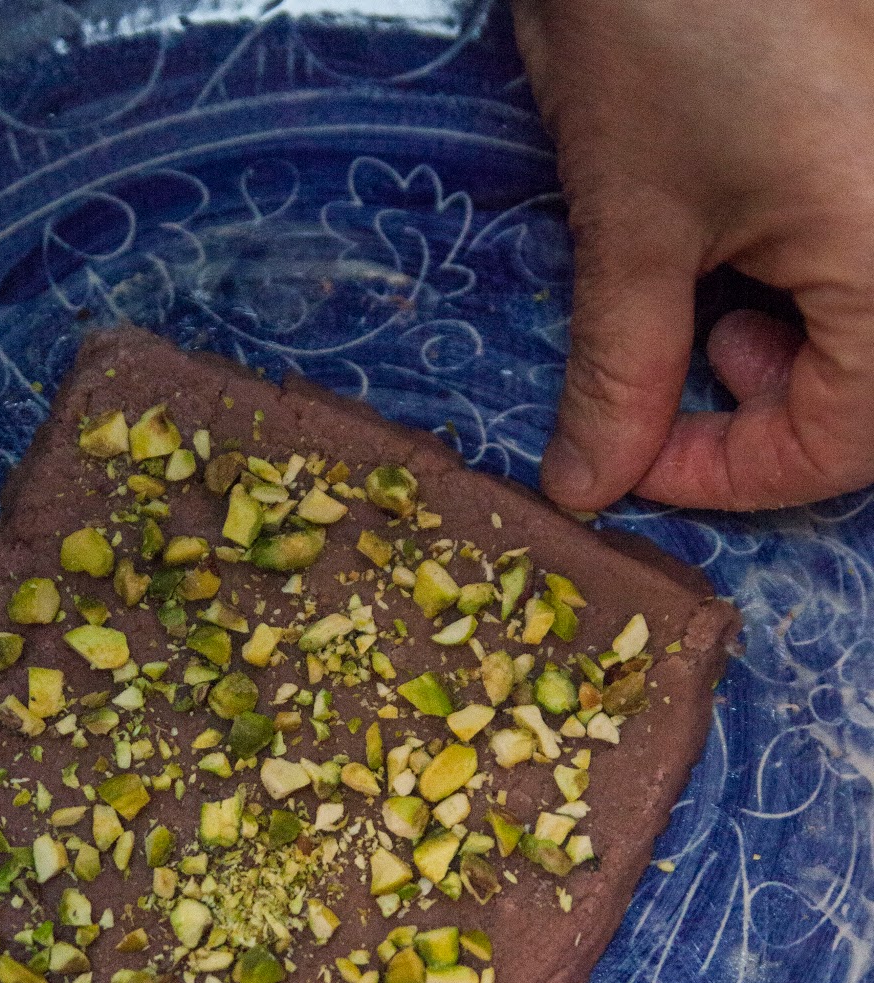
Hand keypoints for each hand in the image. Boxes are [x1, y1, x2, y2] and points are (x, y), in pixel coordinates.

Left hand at [512, 0, 873, 511]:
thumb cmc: (664, 21)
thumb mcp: (635, 223)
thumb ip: (623, 371)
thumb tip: (587, 485)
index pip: (842, 444)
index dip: (728, 476)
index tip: (631, 464)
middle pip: (873, 393)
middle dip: (768, 406)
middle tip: (682, 363)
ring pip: (872, 331)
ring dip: (793, 341)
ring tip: (708, 291)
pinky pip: (865, 258)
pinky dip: (810, 277)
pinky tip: (746, 238)